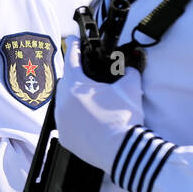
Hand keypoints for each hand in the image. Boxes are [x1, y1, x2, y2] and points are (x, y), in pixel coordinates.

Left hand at [54, 36, 143, 172]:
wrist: (122, 151)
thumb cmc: (123, 117)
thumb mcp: (131, 89)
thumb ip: (129, 72)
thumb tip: (130, 69)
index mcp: (75, 86)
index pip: (71, 60)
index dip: (74, 47)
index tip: (73, 40)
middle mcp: (63, 103)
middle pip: (65, 82)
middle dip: (74, 76)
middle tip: (86, 74)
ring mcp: (61, 122)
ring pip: (63, 103)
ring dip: (73, 98)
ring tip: (89, 100)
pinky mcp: (65, 137)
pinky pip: (66, 122)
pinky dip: (74, 118)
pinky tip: (86, 119)